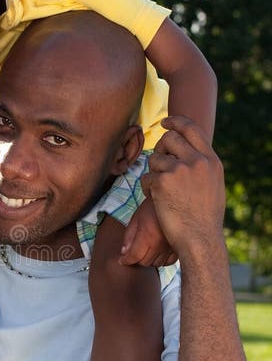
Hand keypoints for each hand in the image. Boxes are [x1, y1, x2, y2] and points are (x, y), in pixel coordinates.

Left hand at [120, 197, 177, 265]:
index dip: (126, 260)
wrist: (173, 199)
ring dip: (149, 260)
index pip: (134, 257)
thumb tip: (124, 252)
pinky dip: (162, 260)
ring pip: (157, 264)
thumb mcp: (136, 218)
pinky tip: (158, 252)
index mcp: (147, 236)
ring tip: (146, 251)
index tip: (122, 260)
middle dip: (137, 259)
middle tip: (134, 252)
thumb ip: (129, 236)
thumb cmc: (152, 206)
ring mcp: (171, 247)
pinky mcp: (179, 247)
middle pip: (145, 262)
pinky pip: (169, 262)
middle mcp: (160, 244)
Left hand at [140, 116, 225, 256]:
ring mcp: (179, 170)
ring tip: (163, 192)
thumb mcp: (213, 185)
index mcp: (211, 161)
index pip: (192, 129)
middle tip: (159, 165)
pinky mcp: (162, 181)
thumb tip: (187, 152)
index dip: (176, 122)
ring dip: (154, 173)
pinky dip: (148, 188)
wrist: (199, 238)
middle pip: (168, 139)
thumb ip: (201, 165)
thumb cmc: (204, 217)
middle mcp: (196, 161)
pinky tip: (158, 201)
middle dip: (159, 149)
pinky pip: (147, 177)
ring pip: (154, 159)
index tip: (165, 122)